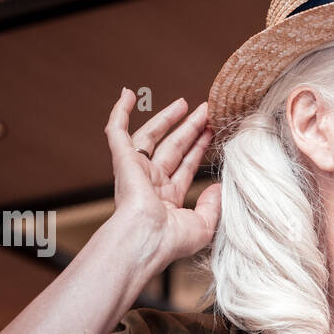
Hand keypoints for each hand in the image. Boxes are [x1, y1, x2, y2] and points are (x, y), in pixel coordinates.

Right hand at [104, 88, 221, 266]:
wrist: (147, 237)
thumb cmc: (171, 240)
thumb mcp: (203, 226)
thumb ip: (213, 206)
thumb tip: (217, 186)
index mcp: (166, 199)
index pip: (185, 166)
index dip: (199, 148)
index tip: (213, 131)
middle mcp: (150, 183)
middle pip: (173, 148)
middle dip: (190, 129)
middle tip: (206, 111)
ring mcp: (135, 170)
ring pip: (152, 136)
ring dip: (168, 119)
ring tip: (186, 103)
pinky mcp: (123, 159)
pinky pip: (116, 130)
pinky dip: (119, 111)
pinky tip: (128, 94)